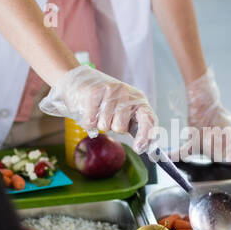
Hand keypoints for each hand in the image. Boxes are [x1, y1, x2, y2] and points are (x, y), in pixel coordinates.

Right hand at [40, 66, 157, 152]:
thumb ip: (136, 127)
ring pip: (104, 126)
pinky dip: (88, 122)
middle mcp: (126, 93)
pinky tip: (89, 111)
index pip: (148, 119)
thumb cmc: (107, 102)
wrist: (83, 81)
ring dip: (99, 123)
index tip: (138, 148)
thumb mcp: (125, 111)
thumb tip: (143, 148)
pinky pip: (90, 122)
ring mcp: (111, 90)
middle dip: (112, 126)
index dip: (145, 135)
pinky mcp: (94, 91)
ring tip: (98, 111)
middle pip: (120, 128)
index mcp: (138, 100)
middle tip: (108, 116)